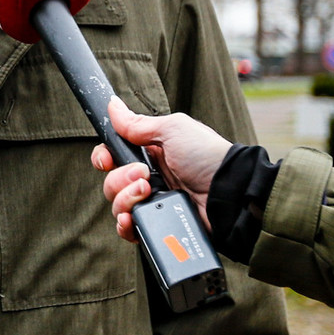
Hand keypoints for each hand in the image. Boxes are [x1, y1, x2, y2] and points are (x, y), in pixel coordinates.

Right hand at [89, 96, 231, 242]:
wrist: (230, 194)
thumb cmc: (207, 156)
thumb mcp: (173, 130)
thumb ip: (137, 123)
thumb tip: (112, 105)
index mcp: (150, 154)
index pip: (112, 156)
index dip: (103, 158)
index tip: (106, 160)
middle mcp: (148, 178)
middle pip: (111, 182)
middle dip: (120, 179)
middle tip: (144, 176)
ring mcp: (153, 203)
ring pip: (117, 205)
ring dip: (125, 198)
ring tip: (149, 193)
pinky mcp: (158, 225)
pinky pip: (128, 229)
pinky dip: (126, 225)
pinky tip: (133, 219)